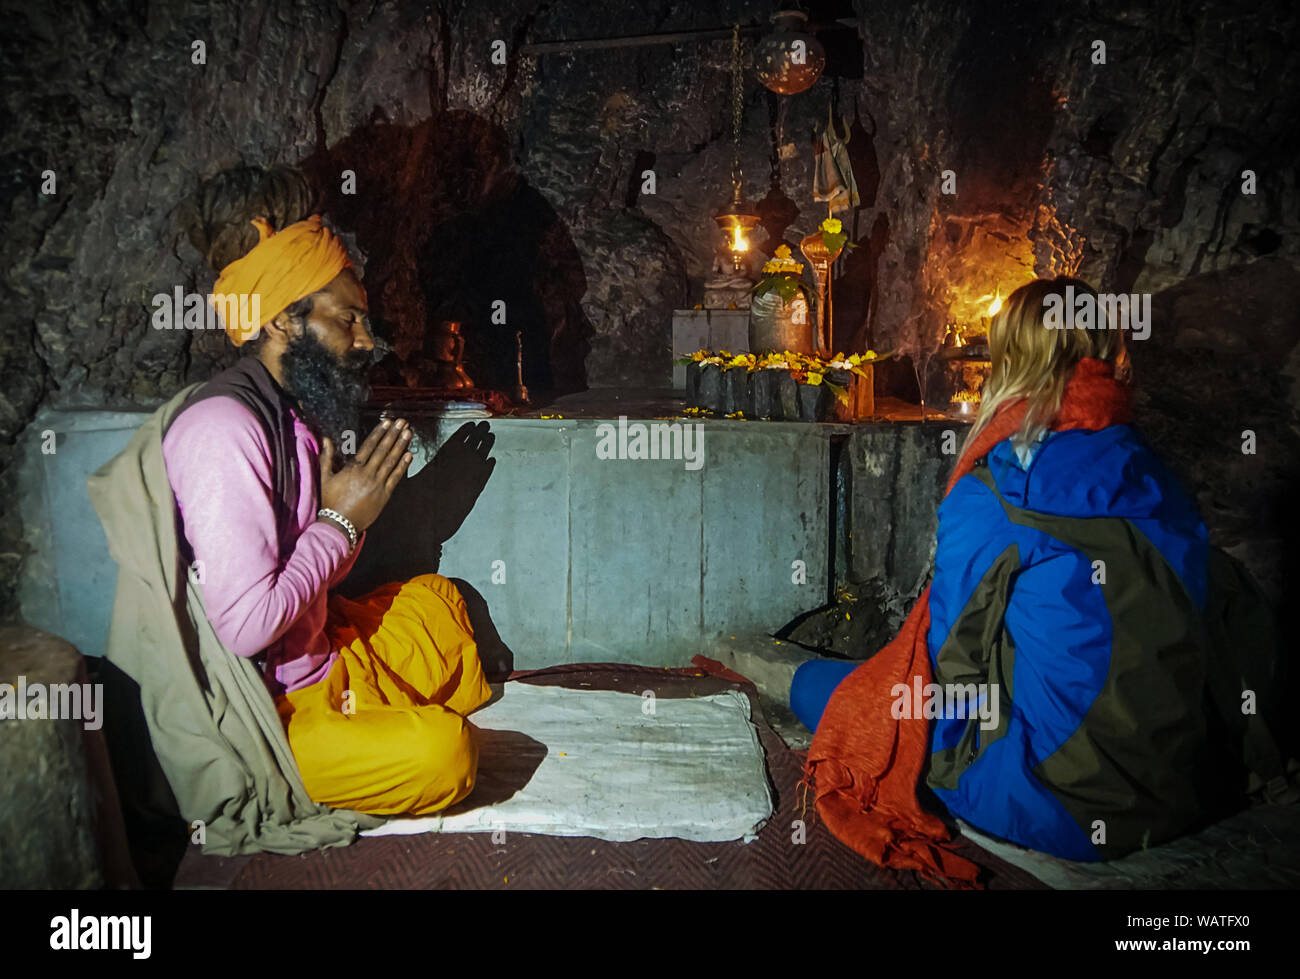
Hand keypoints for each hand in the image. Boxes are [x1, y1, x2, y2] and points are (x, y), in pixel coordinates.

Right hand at [318, 418, 412, 532]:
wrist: (339, 524)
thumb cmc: (330, 501)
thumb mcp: (325, 477)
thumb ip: (327, 457)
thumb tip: (325, 439)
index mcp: (353, 468)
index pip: (369, 445)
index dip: (380, 432)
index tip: (388, 422)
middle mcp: (367, 473)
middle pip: (383, 450)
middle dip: (394, 434)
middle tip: (403, 422)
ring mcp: (377, 484)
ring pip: (391, 461)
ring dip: (401, 446)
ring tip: (408, 433)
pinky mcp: (384, 495)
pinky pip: (395, 477)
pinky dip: (403, 466)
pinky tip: (409, 455)